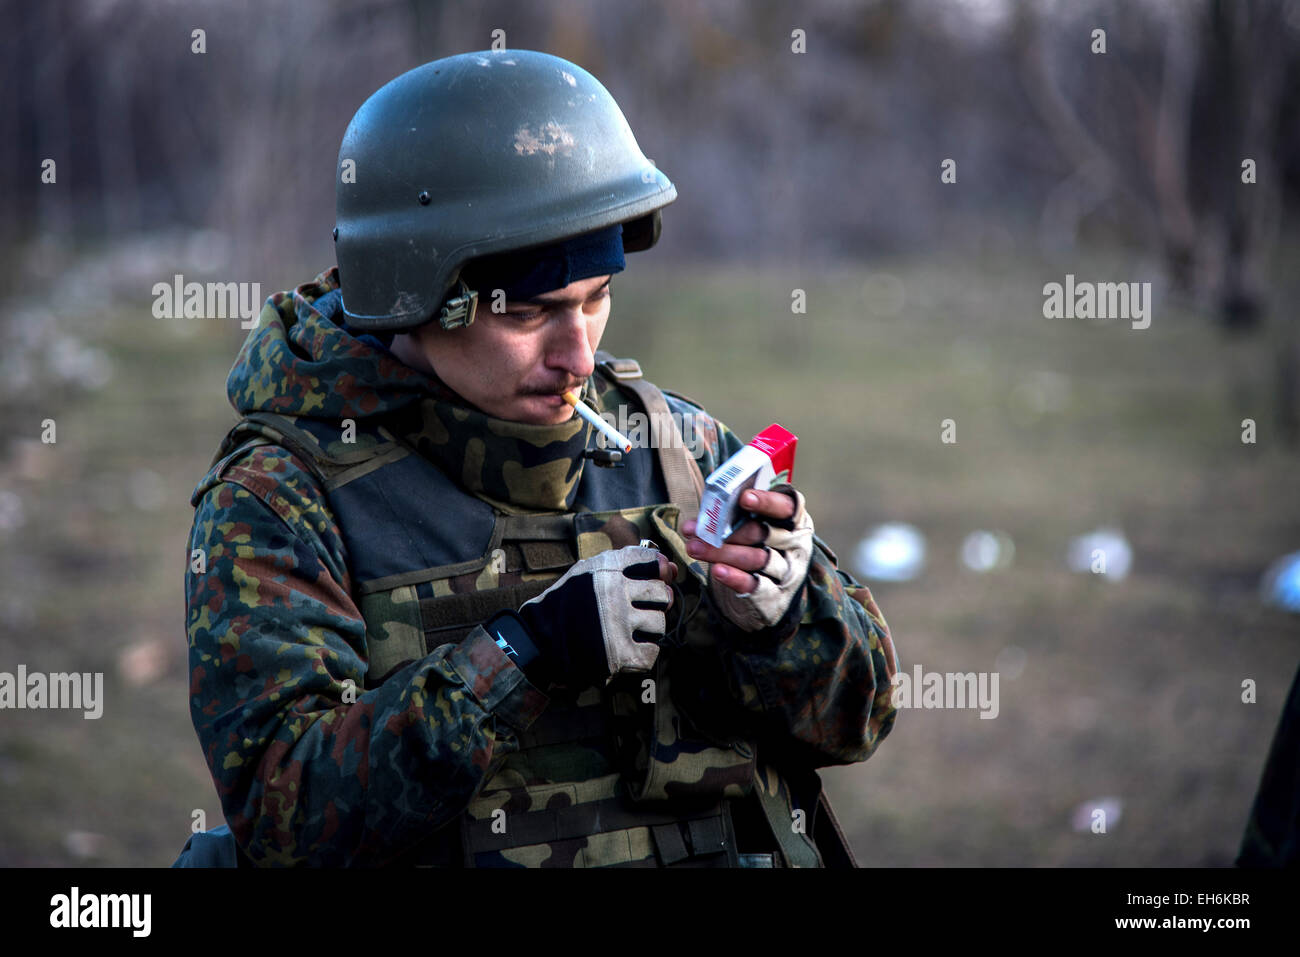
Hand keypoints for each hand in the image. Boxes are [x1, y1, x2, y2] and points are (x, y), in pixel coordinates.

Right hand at [516, 546, 676, 687]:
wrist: (538, 641)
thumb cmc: (567, 604)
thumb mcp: (588, 572)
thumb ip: (627, 565)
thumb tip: (670, 568)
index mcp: (606, 567)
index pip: (651, 559)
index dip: (658, 569)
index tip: (654, 577)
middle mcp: (613, 591)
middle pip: (661, 593)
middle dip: (655, 602)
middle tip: (639, 609)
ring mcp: (618, 623)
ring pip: (659, 623)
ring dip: (650, 629)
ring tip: (631, 630)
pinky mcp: (619, 653)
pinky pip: (652, 651)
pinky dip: (644, 653)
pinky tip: (630, 649)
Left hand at [681, 484, 813, 633]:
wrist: (772, 588)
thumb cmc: (758, 543)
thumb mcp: (756, 524)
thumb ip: (736, 513)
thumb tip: (704, 511)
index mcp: (793, 519)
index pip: (785, 507)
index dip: (766, 502)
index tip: (744, 498)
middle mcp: (794, 543)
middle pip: (765, 534)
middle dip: (730, 531)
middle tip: (701, 530)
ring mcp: (787, 570)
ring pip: (757, 559)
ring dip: (723, 553)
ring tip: (695, 548)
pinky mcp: (775, 593)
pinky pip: (755, 585)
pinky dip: (735, 577)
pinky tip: (717, 570)